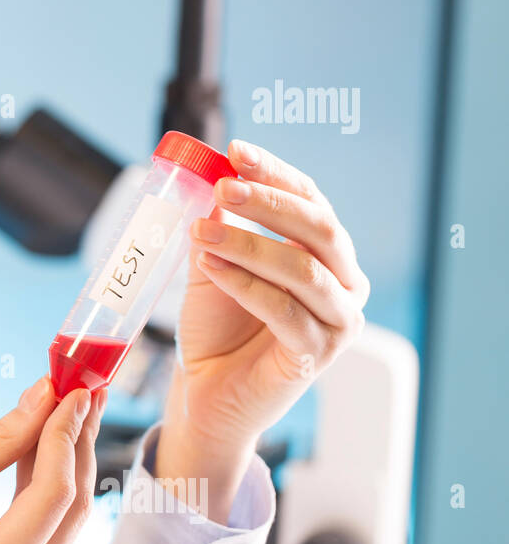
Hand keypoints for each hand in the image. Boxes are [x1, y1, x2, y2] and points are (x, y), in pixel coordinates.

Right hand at [0, 377, 107, 543]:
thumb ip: (1, 439)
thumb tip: (46, 393)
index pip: (53, 494)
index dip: (65, 435)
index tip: (72, 389)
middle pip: (71, 509)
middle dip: (78, 445)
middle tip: (83, 390)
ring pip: (65, 520)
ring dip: (69, 463)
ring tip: (71, 408)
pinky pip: (47, 530)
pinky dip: (50, 486)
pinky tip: (47, 442)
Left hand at [157, 138, 369, 520]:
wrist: (205, 392)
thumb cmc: (215, 328)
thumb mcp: (212, 266)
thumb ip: (218, 226)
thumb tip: (210, 177)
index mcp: (325, 254)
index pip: (310, 200)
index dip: (276, 173)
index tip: (236, 151)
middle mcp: (343, 284)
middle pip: (319, 228)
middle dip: (269, 202)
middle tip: (224, 187)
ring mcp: (337, 322)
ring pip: (302, 269)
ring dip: (248, 245)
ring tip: (200, 232)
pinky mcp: (317, 356)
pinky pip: (285, 311)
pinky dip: (245, 286)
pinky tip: (211, 269)